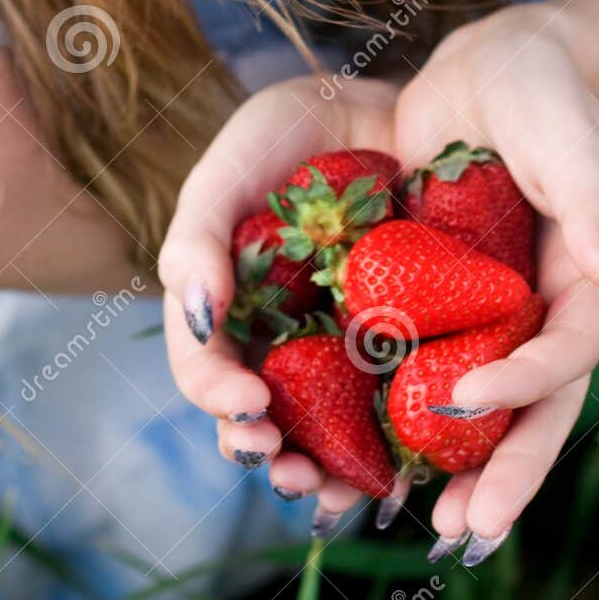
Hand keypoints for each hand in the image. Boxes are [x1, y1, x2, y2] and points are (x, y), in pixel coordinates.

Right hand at [158, 72, 400, 528]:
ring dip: (322, 472)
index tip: (249, 402)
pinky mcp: (403, 345)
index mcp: (227, 305)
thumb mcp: (230, 169)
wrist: (386, 107)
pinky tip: (401, 470)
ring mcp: (340, 347)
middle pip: (261, 420)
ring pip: (323, 431)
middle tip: (286, 467)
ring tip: (332, 491)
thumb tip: (195, 317)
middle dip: (268, 457)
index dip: (217, 394)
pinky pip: (394, 409)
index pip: (206, 367)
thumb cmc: (294, 132)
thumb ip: (197, 237)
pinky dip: (392, 448)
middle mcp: (279, 338)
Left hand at [392, 4, 598, 561]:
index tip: (469, 399)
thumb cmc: (534, 88)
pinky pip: (432, 371)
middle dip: (504, 470)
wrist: (485, 69)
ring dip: (457, 466)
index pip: (570, 347)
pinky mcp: (449, 306)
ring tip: (422, 528)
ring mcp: (500, 314)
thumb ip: (589, 194)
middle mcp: (550, 309)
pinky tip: (371, 462)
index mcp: (592, 277)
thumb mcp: (560, 128)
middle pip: (534, 404)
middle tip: (467, 531)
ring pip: (483, 406)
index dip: (528, 380)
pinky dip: (409, 417)